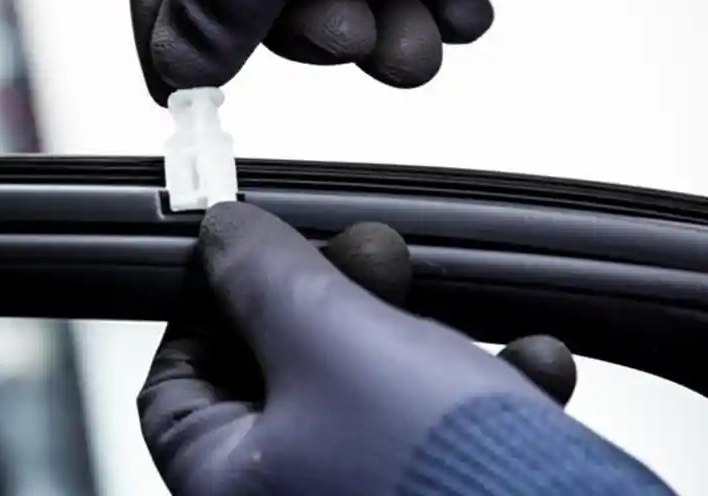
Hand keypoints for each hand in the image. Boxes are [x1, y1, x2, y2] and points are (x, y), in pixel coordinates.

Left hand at [139, 203, 664, 495]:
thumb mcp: (332, 344)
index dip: (207, 309)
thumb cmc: (442, 482)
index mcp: (230, 484)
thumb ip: (267, 279)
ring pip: (376, 398)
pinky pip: (451, 436)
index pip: (176, 386)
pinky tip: (531, 366)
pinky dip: (491, 393)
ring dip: (426, 341)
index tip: (249, 256)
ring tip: (457, 309)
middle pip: (283, 377)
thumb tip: (225, 236)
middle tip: (373, 258)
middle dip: (338, 304)